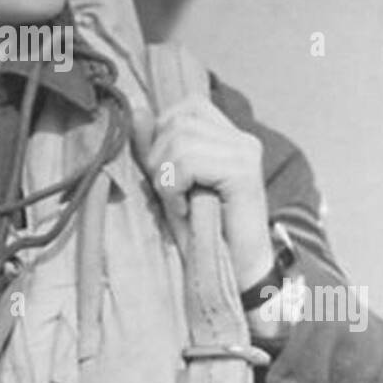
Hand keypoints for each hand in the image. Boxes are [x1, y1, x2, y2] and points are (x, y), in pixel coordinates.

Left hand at [144, 94, 273, 290]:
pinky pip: (188, 162)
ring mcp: (246, 153)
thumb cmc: (203, 233)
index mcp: (229, 135)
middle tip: (171, 195)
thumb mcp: (169, 185)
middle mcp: (242, 138)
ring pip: (180, 140)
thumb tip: (137, 111)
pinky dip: (174, 188)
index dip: (162, 134)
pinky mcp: (243, 172)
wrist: (236, 275)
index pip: (186, 107)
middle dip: (159, 159)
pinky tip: (185, 211)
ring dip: (166, 178)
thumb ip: (153, 149)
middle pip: (177, 121)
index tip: (165, 174)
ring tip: (179, 205)